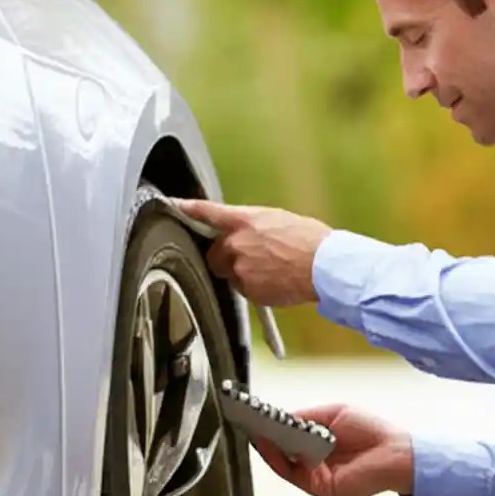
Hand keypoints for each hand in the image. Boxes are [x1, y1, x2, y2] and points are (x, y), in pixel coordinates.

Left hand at [175, 200, 332, 306]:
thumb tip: (247, 233)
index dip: (186, 208)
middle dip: (227, 256)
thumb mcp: (279, 220)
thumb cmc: (309, 240)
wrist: (323, 266)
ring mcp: (240, 268)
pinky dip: (257, 287)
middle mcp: (236, 243)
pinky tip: (277, 281)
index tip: (171, 205)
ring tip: (273, 269)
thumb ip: (254, 225)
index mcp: (244, 220)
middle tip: (254, 257)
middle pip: (216, 252)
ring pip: (231, 273)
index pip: (208, 212)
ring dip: (244, 272)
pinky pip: (245, 290)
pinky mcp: (248, 290)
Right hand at [252, 404, 413, 495]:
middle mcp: (314, 460)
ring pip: (284, 463)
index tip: (256, 414)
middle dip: (266, 435)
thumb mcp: (334, 414)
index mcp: (319, 442)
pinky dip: (278, 460)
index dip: (273, 426)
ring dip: (268, 447)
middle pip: (283, 450)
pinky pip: (292, 474)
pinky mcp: (319, 487)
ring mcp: (315, 475)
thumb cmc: (369, 430)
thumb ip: (307, 417)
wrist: (393, 452)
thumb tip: (282, 416)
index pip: (290, 435)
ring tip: (254, 430)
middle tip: (248, 421)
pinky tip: (269, 445)